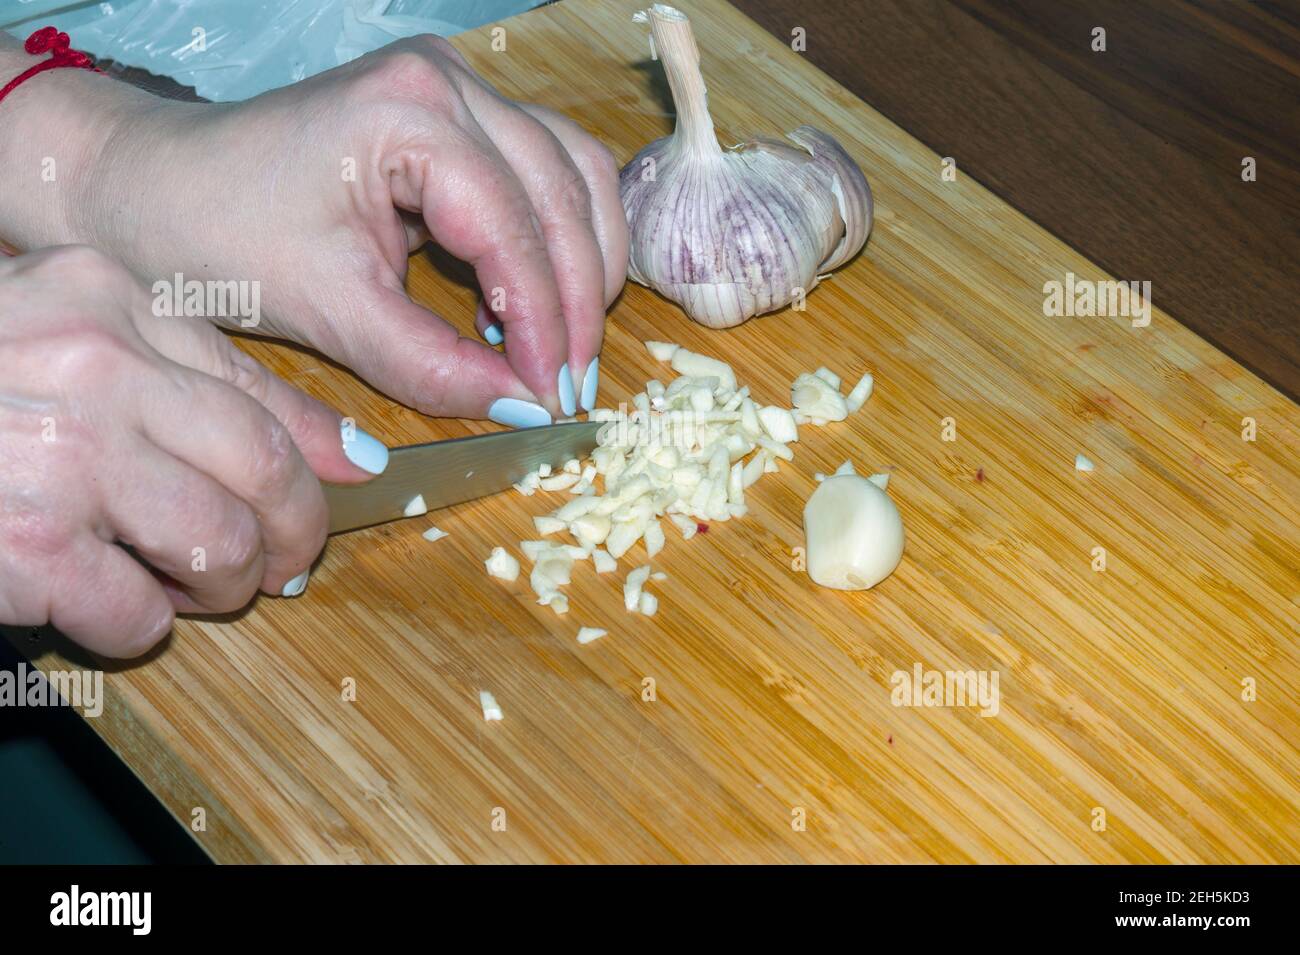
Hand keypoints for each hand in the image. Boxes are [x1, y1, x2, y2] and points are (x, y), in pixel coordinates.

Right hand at [0, 246, 384, 657]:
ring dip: (224, 585)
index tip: (341, 488)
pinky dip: (139, 629)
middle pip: (263, 467)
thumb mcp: (66, 335)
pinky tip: (111, 609)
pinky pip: (137, 614)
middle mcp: (93, 365)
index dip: (314, 454)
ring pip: (220, 544)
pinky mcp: (27, 542)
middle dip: (294, 530)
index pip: (257, 388)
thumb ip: (199, 381)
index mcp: (106, 299)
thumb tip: (348, 454)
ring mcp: (59, 453)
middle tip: (284, 561)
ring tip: (194, 588)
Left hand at [69, 37, 627, 423]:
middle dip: (576, 300)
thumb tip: (527, 409)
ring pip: (575, 173)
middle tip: (571, 385)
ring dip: (583, 263)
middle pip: (564, 193)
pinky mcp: (459, 112)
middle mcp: (446, 81)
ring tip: (565, 345)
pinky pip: (550, 169)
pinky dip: (562, 237)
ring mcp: (458, 87)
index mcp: (406, 112)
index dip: (546, 322)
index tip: (556, 397)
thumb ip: (431, 365)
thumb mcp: (326, 312)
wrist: (154, 187)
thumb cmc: (216, 235)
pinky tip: (541, 297)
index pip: (513, 226)